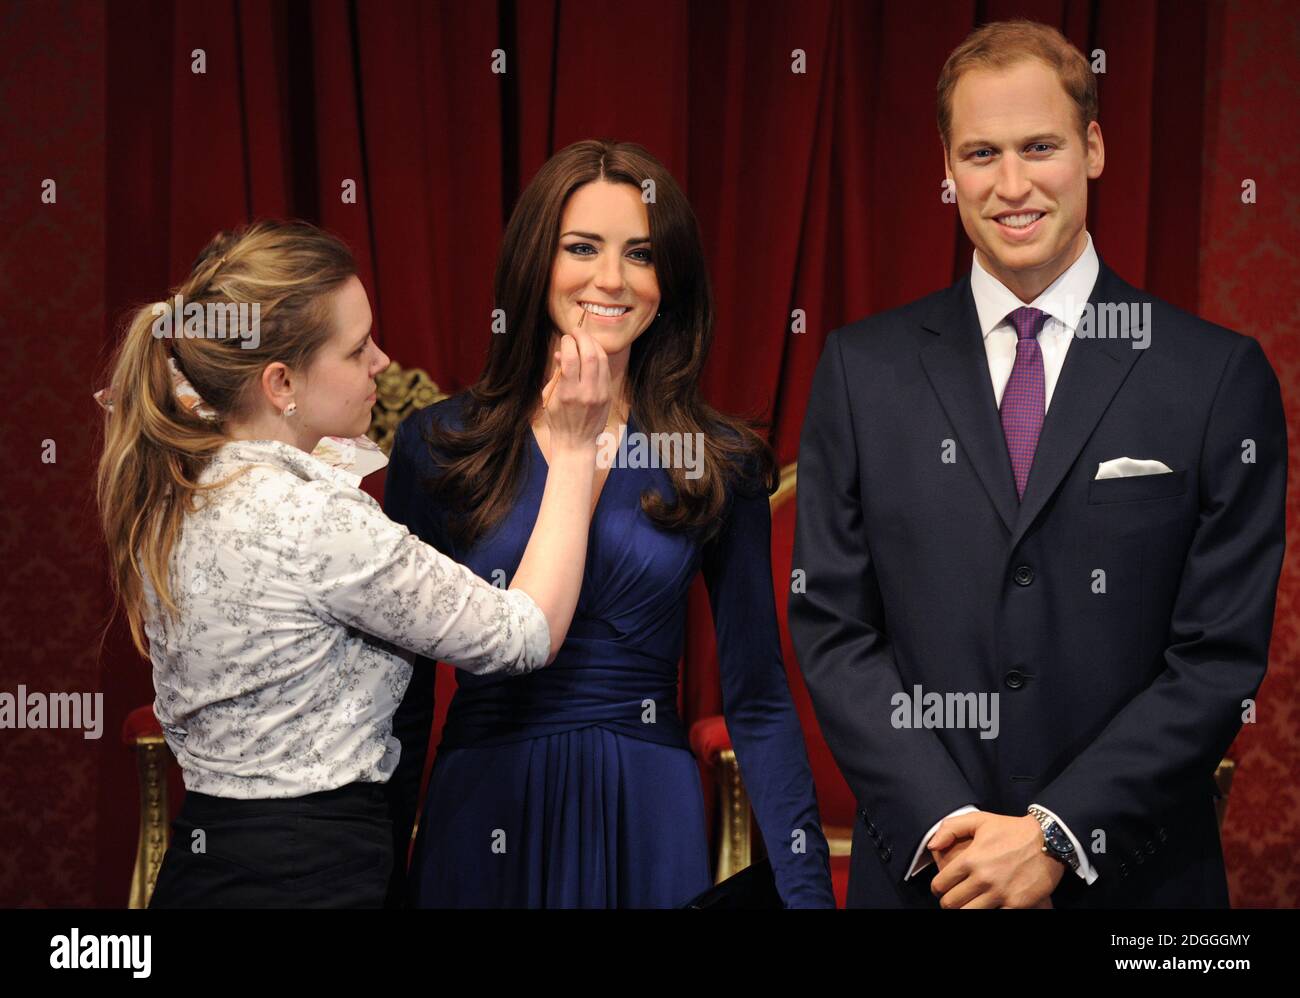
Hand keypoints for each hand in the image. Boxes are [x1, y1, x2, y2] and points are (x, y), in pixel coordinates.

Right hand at [541, 328, 609, 454]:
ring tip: (585, 338)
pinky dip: (599, 357)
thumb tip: (560, 353)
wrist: (576, 442)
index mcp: (567, 392)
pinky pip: (605, 370)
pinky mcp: (608, 395)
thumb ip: (556, 374)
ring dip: (593, 344)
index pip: (570, 358)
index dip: (567, 342)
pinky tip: (592, 352)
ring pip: (601, 359)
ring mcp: (600, 394)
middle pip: (590, 354)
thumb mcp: (550, 397)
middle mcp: (586, 392)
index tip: (564, 339)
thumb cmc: (558, 420)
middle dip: (583, 337)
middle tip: (576, 331)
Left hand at [927, 811, 1063, 908]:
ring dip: (965, 910)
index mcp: (970, 859)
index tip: (942, 889)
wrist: (1049, 840)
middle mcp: (983, 879)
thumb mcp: (979, 820)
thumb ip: (950, 829)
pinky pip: (994, 917)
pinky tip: (988, 907)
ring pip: (969, 914)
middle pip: (952, 903)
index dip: (937, 888)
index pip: (941, 884)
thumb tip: (932, 846)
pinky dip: (987, 914)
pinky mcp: (1017, 905)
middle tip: (953, 899)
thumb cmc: (1012, 830)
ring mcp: (1000, 894)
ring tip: (968, 904)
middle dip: (948, 902)